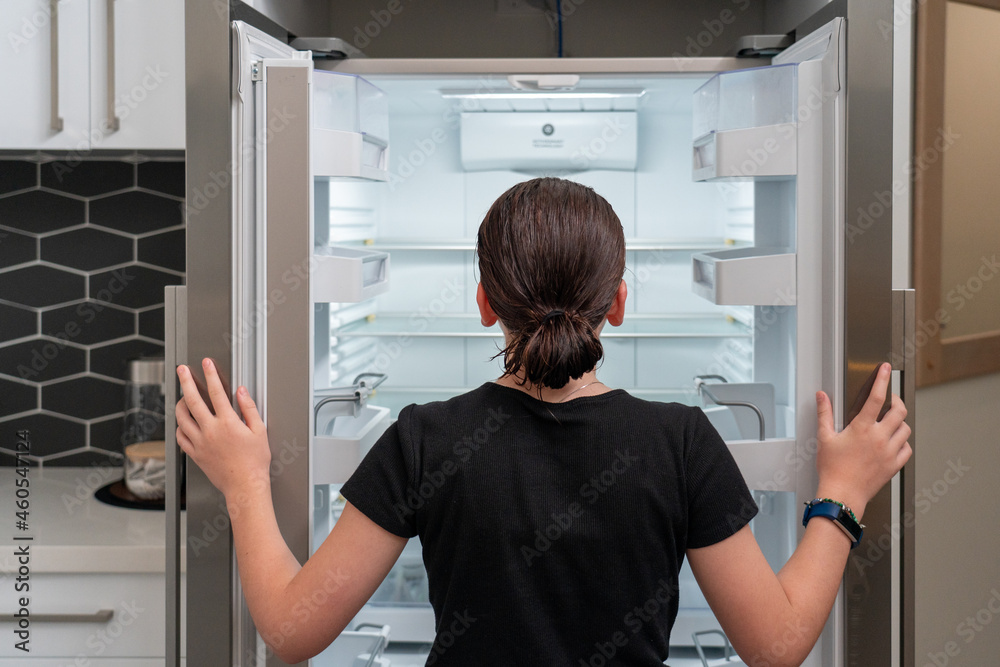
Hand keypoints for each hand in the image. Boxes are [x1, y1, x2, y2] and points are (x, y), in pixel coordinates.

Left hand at [174, 358, 270, 499]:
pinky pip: (180, 437)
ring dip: (179, 403)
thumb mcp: (259, 431)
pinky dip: (180, 426)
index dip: (210, 374)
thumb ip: (249, 409)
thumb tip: (241, 392)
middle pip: (192, 400)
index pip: (216, 392)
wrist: (244, 485)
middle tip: (182, 371)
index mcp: (228, 423)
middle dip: (186, 381)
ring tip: (181, 396)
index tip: (206, 364)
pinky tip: (183, 423)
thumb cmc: (254, 462)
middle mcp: (210, 431)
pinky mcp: (195, 454)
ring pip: (182, 418)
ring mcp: (200, 442)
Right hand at [814, 363, 910, 518]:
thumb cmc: (832, 468)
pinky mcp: (894, 465)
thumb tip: (822, 396)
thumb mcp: (824, 438)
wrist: (842, 494)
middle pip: (899, 411)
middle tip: (891, 401)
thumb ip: (825, 414)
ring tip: (891, 423)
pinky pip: (907, 449)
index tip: (885, 370)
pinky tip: (894, 443)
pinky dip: (903, 442)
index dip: (881, 380)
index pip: (876, 397)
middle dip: (896, 402)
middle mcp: (879, 438)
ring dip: (900, 423)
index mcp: (862, 428)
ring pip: (905, 429)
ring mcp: (889, 452)